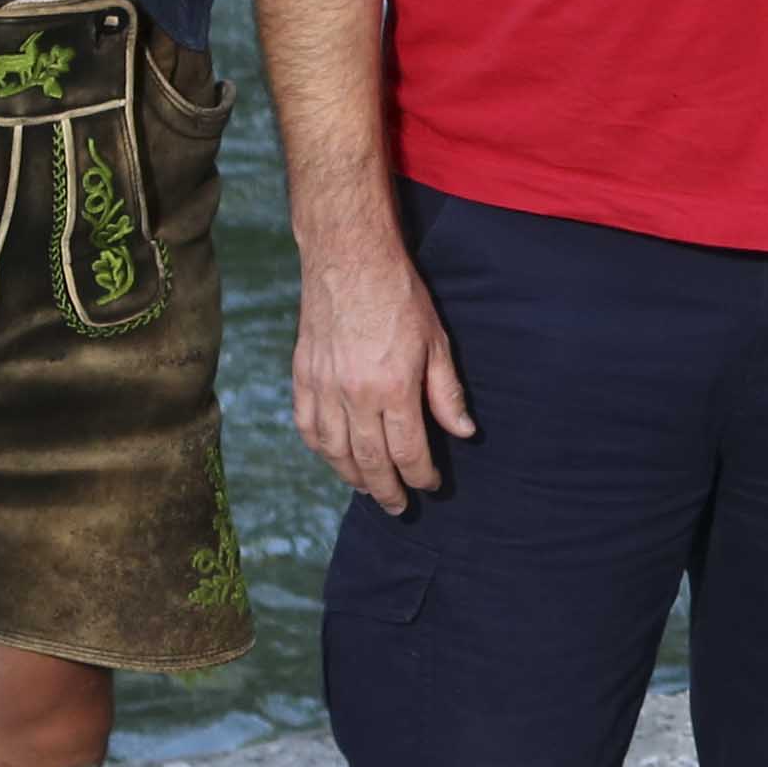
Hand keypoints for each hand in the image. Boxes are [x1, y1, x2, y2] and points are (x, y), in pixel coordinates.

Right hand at [294, 235, 477, 510]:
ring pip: (334, 451)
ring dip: (352, 477)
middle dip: (388, 489)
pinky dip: (321, 450)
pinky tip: (334, 458)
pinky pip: (307, 427)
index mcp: (392, 388)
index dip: (420, 475)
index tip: (430, 486)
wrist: (349, 259)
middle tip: (400, 507)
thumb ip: (447, 393)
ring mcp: (323, 387)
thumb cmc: (400, 297)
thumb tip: (464, 433)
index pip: (407, 451)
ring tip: (370, 489)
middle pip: (370, 461)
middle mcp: (353, 395)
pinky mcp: (303, 376)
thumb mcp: (437, 342)